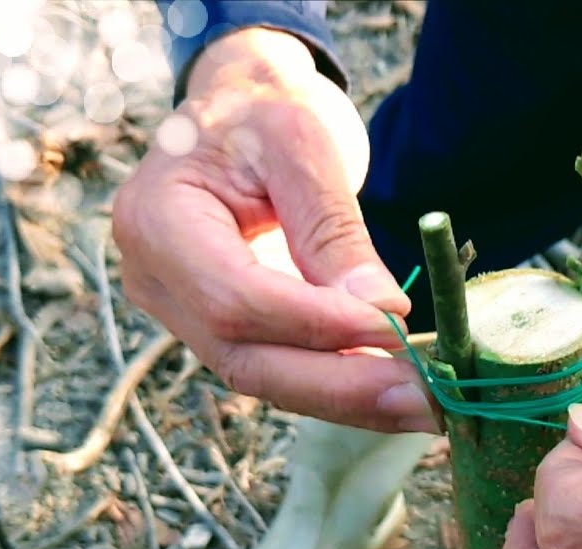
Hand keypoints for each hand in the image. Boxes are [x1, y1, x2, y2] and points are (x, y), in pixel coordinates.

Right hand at [112, 29, 437, 433]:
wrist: (231, 115)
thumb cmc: (260, 113)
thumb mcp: (299, 145)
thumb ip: (333, 227)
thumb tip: (382, 309)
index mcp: (157, 222)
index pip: (236, 299)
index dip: (317, 324)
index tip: (395, 328)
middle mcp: (156, 282)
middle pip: (247, 361)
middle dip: (341, 386)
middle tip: (425, 399)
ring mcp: (182, 315)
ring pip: (266, 380)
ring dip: (350, 398)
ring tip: (425, 402)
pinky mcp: (219, 331)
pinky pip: (279, 370)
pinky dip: (340, 383)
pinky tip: (397, 390)